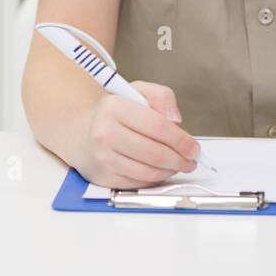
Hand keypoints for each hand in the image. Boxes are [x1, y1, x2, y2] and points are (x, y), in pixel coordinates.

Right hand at [70, 81, 200, 188]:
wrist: (82, 132)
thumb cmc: (116, 113)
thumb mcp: (138, 92)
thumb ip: (162, 97)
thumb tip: (175, 120)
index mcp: (115, 108)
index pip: (157, 126)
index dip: (181, 140)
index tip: (194, 147)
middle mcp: (105, 133)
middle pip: (154, 153)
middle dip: (180, 160)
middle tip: (191, 160)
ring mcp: (102, 157)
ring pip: (148, 172)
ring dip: (170, 171)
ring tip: (179, 165)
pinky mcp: (102, 176)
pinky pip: (137, 183)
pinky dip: (155, 179)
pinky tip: (161, 171)